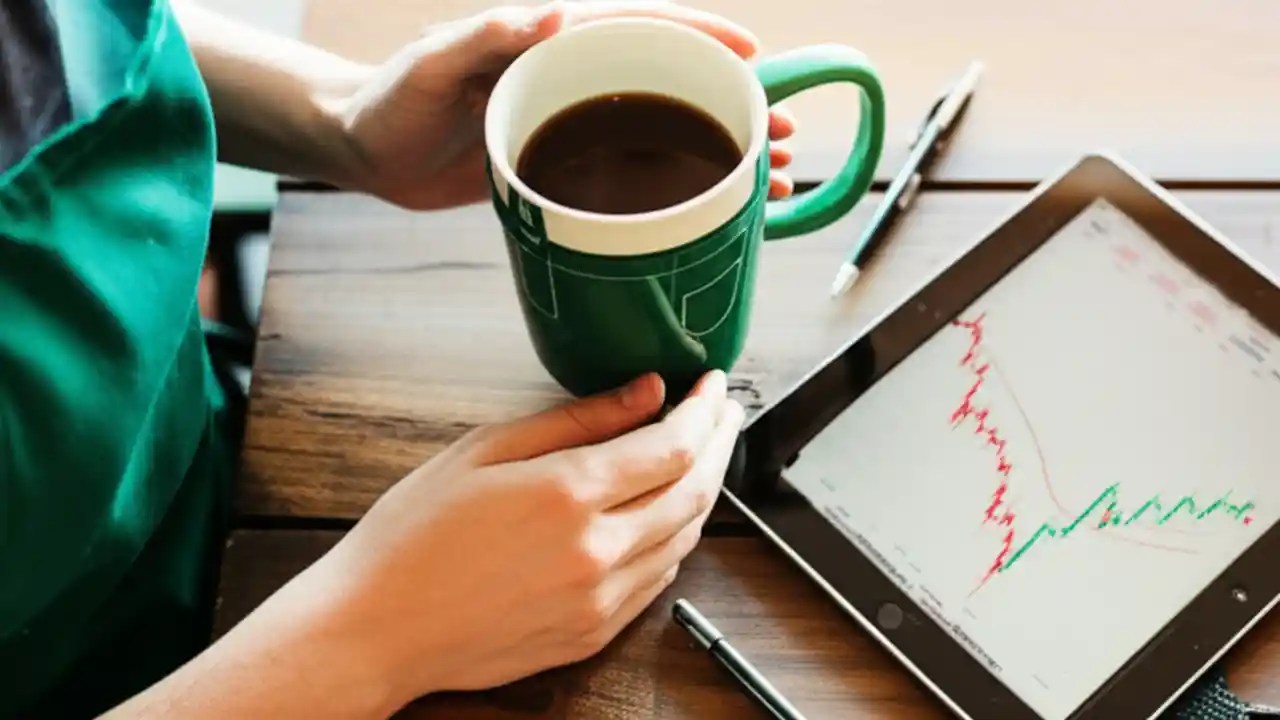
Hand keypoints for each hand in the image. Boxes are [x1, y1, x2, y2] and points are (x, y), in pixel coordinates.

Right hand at [305, 370, 743, 708]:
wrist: (375, 630)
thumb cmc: (413, 537)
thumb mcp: (484, 451)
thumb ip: (574, 419)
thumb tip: (644, 391)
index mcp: (566, 495)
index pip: (674, 445)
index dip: (704, 410)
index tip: (712, 385)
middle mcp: (595, 551)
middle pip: (695, 490)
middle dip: (719, 442)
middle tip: (723, 412)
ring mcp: (599, 600)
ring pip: (686, 537)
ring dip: (702, 490)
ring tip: (700, 454)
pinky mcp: (593, 633)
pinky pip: (658, 579)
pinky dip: (674, 538)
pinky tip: (663, 512)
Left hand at [332, 0, 797, 208]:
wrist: (361, 150)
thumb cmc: (388, 98)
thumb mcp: (434, 62)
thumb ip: (489, 32)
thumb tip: (558, 8)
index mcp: (550, 41)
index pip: (639, 27)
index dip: (700, 36)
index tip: (755, 56)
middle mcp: (568, 78)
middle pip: (666, 85)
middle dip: (729, 106)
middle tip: (785, 135)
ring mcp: (566, 124)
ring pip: (656, 135)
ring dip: (712, 157)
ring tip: (768, 179)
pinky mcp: (555, 166)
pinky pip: (624, 175)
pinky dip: (666, 194)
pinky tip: (702, 216)